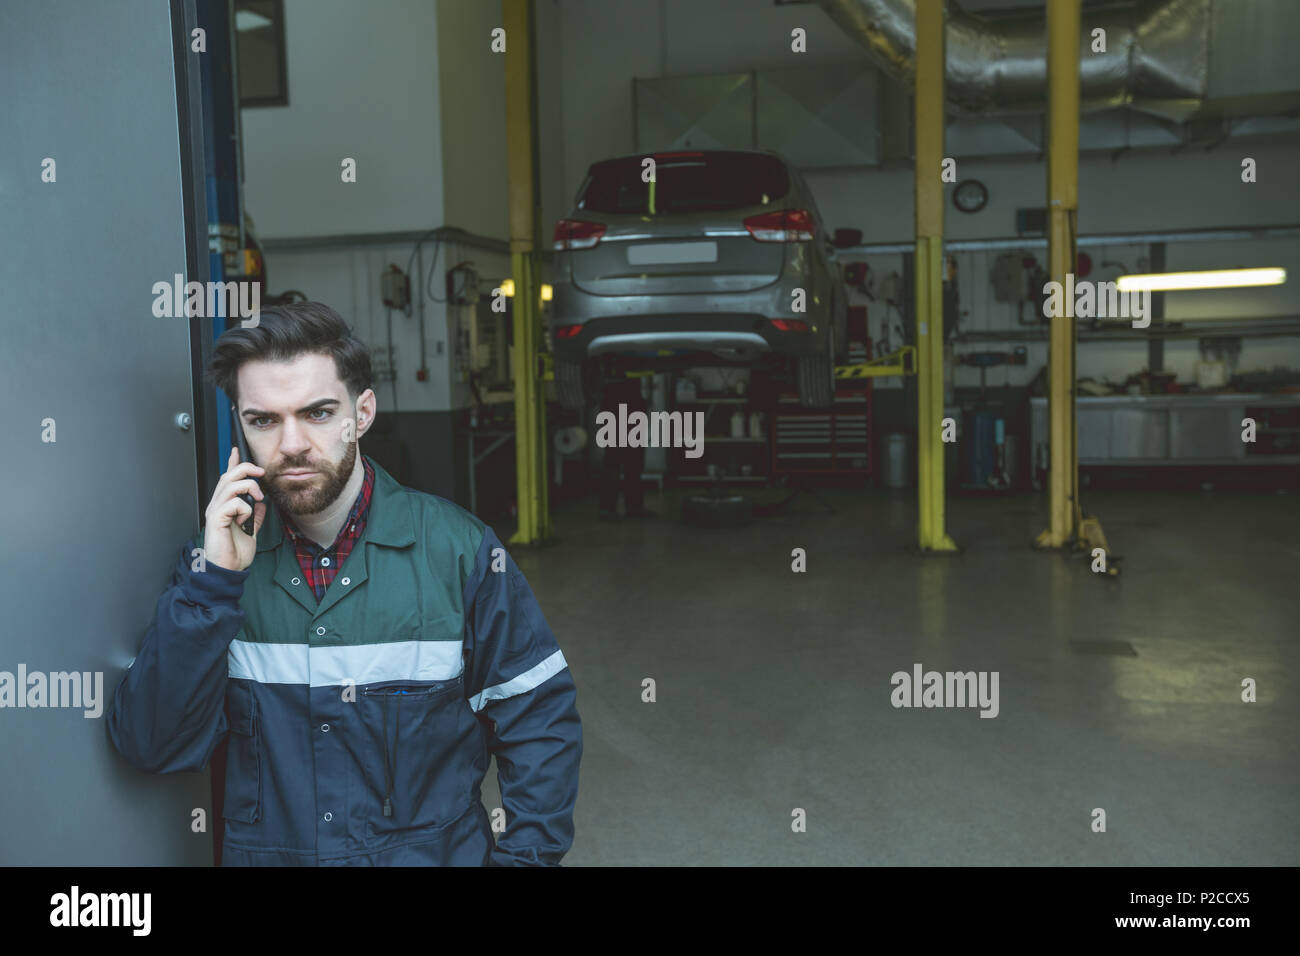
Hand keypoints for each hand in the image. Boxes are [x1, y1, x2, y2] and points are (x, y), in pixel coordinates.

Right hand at [202, 447, 266, 571]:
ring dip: (249, 488)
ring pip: (231, 484)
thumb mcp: (251, 530)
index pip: (227, 479)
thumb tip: (261, 505)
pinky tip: (245, 520)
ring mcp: (215, 511)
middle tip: (262, 475)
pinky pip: (233, 503)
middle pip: (228, 475)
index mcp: (225, 505)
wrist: (229, 569)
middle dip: (246, 469)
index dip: (232, 463)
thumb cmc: (235, 552)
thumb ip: (255, 516)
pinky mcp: (216, 520)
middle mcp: (217, 505)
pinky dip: (244, 508)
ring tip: (257, 499)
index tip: (236, 450)